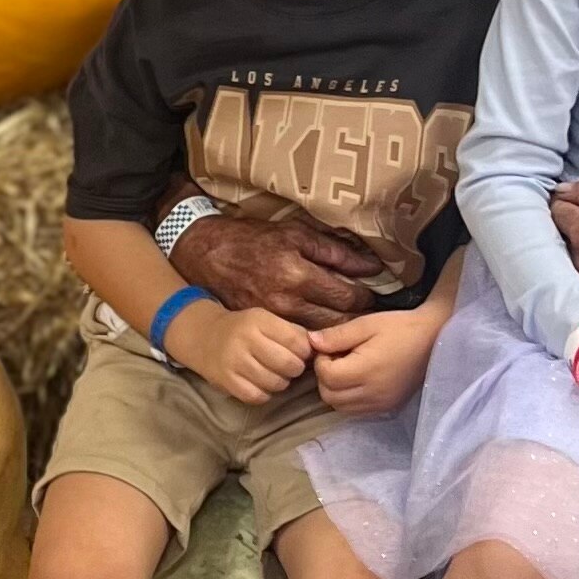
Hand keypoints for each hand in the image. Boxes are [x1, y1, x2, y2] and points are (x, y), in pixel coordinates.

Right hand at [171, 212, 381, 332]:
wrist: (208, 254)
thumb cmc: (254, 240)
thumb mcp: (295, 234)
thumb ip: (336, 252)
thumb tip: (371, 268)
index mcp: (298, 274)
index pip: (348, 298)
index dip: (365, 298)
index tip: (368, 295)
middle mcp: (286, 302)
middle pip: (337, 324)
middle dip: (354, 319)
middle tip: (359, 312)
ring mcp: (271, 320)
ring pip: (318, 339)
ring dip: (332, 333)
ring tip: (338, 323)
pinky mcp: (260, 331)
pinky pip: (295, 343)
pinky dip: (307, 342)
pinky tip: (310, 331)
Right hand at [175, 303, 313, 405]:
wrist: (203, 337)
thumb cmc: (243, 330)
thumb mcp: (265, 320)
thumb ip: (291, 332)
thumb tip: (318, 349)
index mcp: (259, 320)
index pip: (297, 341)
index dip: (305, 351)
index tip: (300, 353)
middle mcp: (245, 339)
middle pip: (289, 364)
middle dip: (295, 368)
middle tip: (289, 366)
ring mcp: (234, 362)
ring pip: (276, 383)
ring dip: (281, 382)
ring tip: (274, 374)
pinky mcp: (226, 382)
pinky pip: (258, 396)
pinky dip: (264, 394)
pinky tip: (261, 384)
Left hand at [311, 307, 436, 416]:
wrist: (435, 339)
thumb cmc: (400, 328)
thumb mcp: (366, 324)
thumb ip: (337, 335)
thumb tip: (311, 342)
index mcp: (367, 371)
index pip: (326, 376)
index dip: (321, 361)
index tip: (331, 348)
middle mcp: (373, 394)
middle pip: (329, 396)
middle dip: (325, 377)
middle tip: (336, 358)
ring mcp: (381, 404)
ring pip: (340, 407)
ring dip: (335, 390)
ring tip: (347, 368)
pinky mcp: (388, 408)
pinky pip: (356, 411)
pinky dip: (349, 398)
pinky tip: (358, 379)